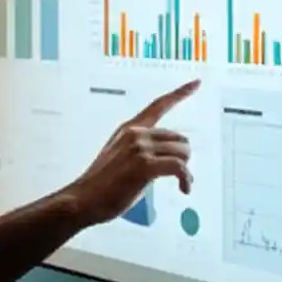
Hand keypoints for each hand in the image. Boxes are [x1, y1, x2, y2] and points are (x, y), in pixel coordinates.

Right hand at [64, 79, 199, 226]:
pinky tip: (184, 189)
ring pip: (183, 152)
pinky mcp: (145, 166)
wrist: (83, 199)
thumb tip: (164, 158)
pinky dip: (186, 180)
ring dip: (185, 169)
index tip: (197, 82)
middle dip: (183, 157)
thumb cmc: (101, 185)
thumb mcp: (118, 157)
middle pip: (179, 137)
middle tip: (178, 174)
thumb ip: (138, 150)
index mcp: (128, 129)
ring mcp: (140, 149)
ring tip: (180, 183)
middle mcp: (135, 134)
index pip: (158, 105)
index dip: (180, 93)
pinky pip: (180, 168)